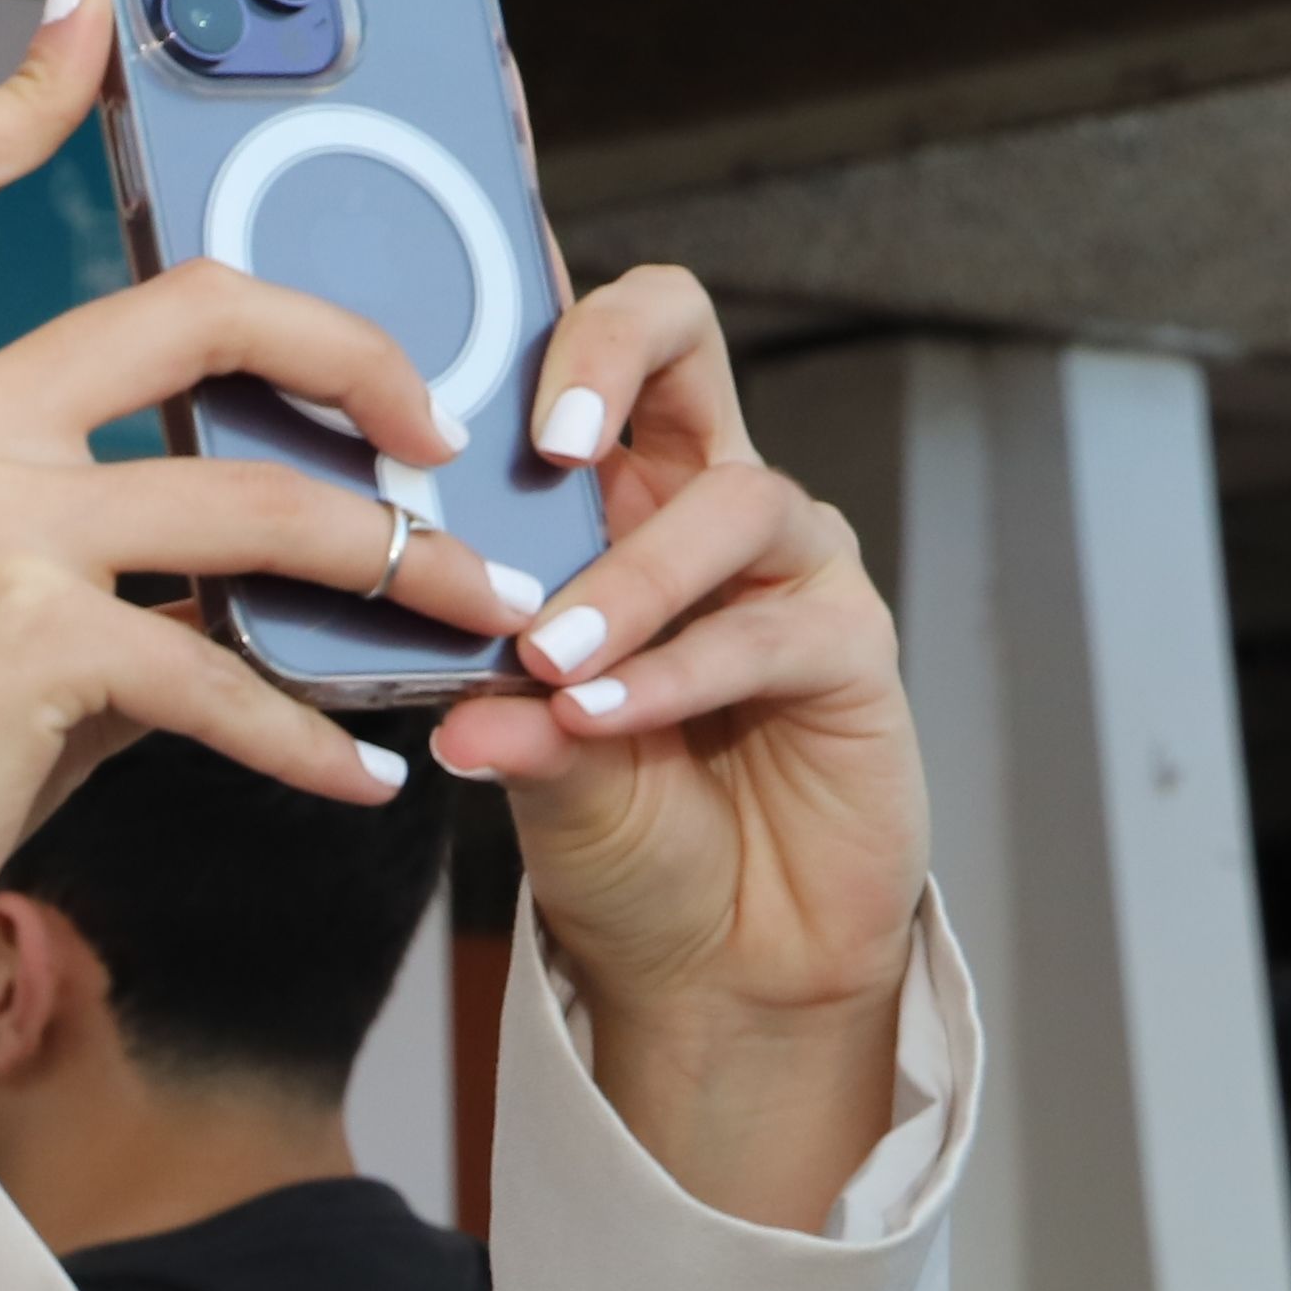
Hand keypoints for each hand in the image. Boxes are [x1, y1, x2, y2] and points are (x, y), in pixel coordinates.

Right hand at [0, 0, 525, 1081]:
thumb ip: (99, 536)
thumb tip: (265, 553)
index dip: (22, 88)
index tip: (92, 14)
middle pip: (194, 300)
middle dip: (359, 349)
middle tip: (433, 422)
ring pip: (260, 494)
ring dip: (399, 563)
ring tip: (471, 610)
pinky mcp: (32, 644)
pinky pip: (229, 670)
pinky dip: (317, 738)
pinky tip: (364, 775)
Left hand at [429, 271, 928, 1230]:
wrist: (715, 956)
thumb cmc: (616, 834)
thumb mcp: (525, 766)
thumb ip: (497, 710)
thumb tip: (451, 700)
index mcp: (601, 501)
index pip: (572, 361)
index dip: (521, 342)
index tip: (442, 401)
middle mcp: (693, 503)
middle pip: (681, 335)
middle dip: (609, 354)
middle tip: (549, 450)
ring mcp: (783, 565)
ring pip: (731, 502)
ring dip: (629, 583)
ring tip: (549, 660)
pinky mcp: (848, 644)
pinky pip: (772, 629)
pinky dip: (678, 672)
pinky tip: (607, 715)